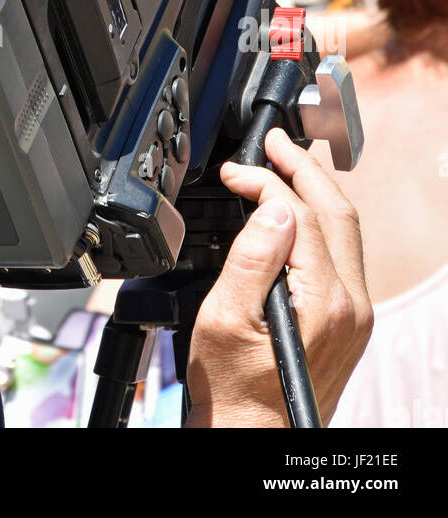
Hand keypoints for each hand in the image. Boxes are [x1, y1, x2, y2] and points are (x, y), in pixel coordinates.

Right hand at [184, 126, 372, 427]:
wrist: (252, 439)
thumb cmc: (234, 394)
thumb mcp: (224, 320)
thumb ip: (251, 257)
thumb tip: (271, 205)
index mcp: (323, 301)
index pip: (298, 213)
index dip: (265, 181)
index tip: (234, 172)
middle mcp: (351, 305)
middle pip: (337, 212)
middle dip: (303, 168)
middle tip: (273, 141)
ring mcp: (355, 314)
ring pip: (345, 230)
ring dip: (314, 189)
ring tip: (284, 164)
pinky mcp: (348, 321)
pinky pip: (342, 253)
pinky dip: (318, 219)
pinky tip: (294, 210)